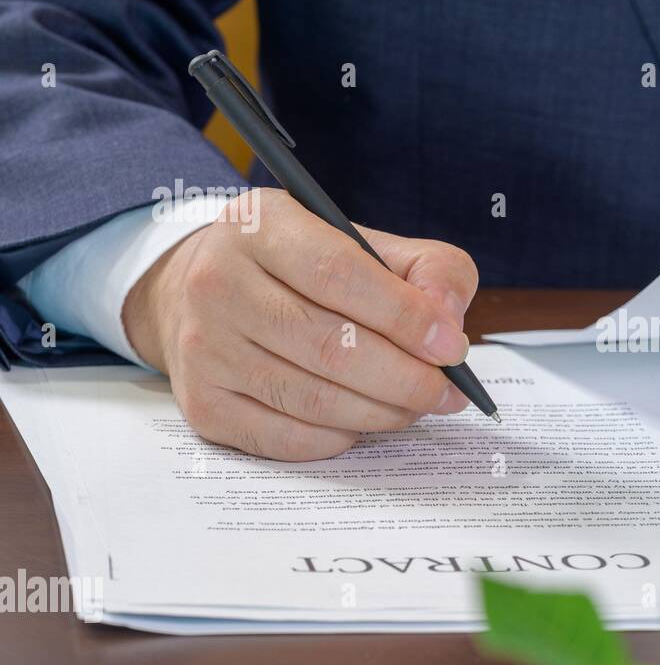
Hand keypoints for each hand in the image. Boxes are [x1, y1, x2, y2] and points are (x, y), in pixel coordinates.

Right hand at [122, 188, 478, 460]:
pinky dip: (341, 438)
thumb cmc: (308, 271)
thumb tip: (448, 324)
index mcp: (263, 226)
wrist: (210, 293)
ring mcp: (204, 348)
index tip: (452, 347)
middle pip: (330, 347)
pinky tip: (364, 421)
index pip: (339, 274)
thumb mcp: (369, 244)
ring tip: (417, 406)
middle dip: (406, 379)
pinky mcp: (202, 404)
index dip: (405, 317)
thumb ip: (430, 269)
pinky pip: (288, 438)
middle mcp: (219, 283)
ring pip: (314, 400)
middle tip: (447, 392)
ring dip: (382, 413)